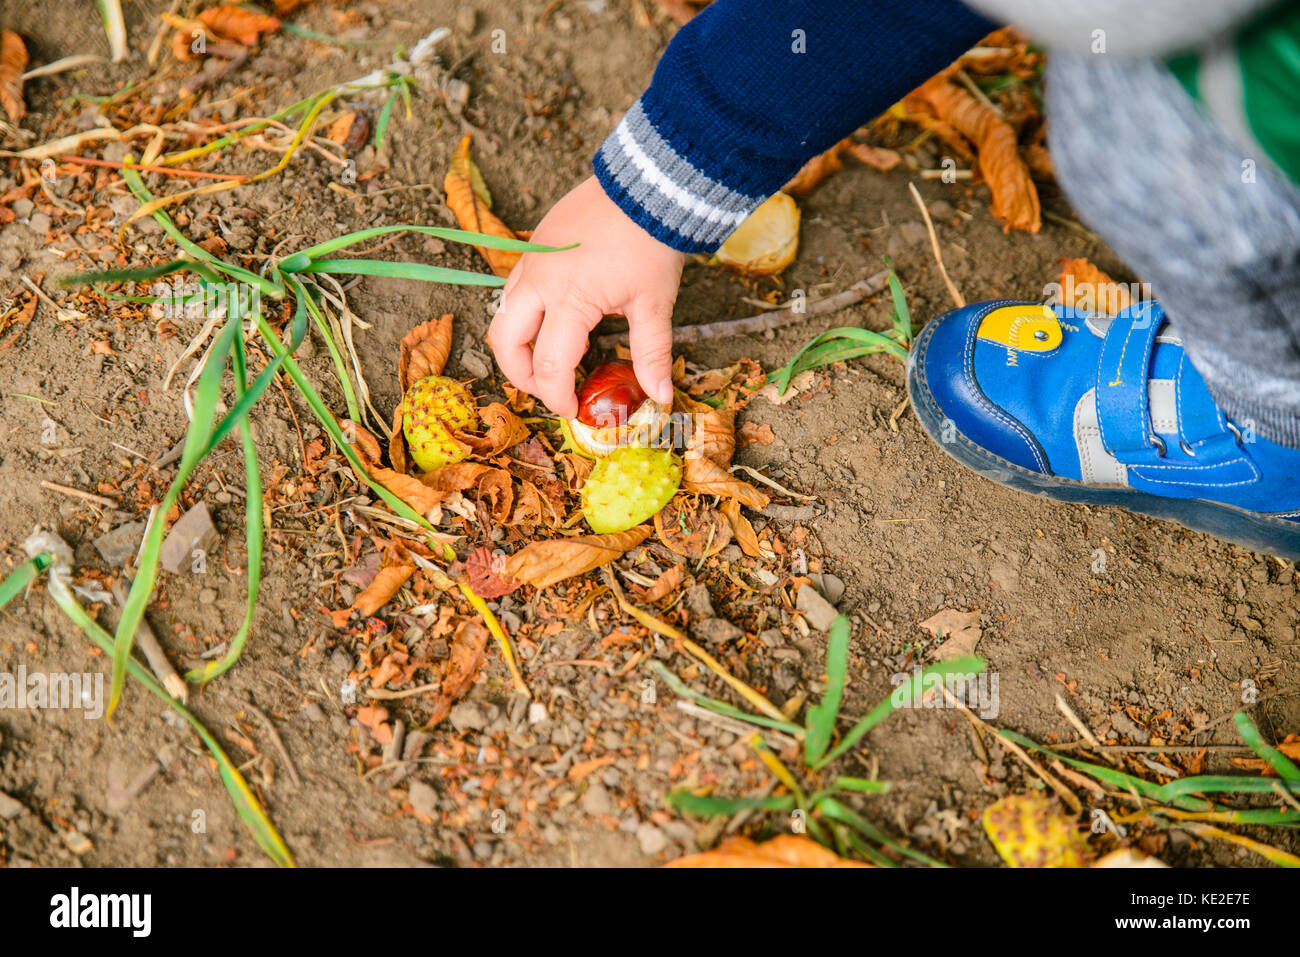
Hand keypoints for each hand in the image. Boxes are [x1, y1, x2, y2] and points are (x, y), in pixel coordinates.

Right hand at [487, 175, 685, 416]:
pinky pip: (515, 287)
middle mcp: (539, 281)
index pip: (549, 366)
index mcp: (569, 300)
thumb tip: (659, 396)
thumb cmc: (650, 244)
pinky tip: (555, 320)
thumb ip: (651, 354)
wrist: (645, 185)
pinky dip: (525, 314)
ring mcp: (532, 260)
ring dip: (518, 344)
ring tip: (548, 358)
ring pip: (503, 313)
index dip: (557, 397)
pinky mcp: (534, 245)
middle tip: (548, 389)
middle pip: (505, 343)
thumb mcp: (655, 304)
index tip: (574, 409)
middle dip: (521, 375)